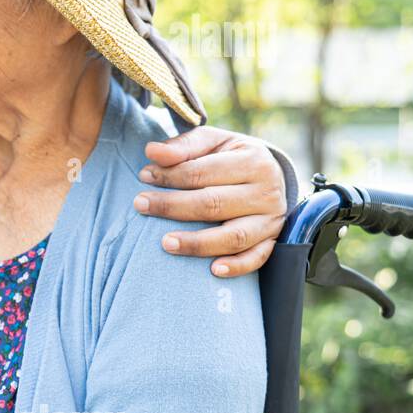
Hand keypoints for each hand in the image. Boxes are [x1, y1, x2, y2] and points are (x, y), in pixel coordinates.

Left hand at [134, 126, 287, 276]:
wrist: (267, 175)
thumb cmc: (229, 157)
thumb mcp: (211, 142)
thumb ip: (183, 146)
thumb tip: (152, 151)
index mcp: (254, 161)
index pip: (203, 172)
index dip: (170, 175)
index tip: (143, 176)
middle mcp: (267, 191)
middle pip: (214, 204)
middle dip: (173, 206)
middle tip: (140, 205)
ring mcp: (271, 219)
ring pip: (234, 236)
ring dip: (198, 243)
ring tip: (165, 243)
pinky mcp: (271, 241)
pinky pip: (257, 258)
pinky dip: (236, 266)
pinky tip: (212, 270)